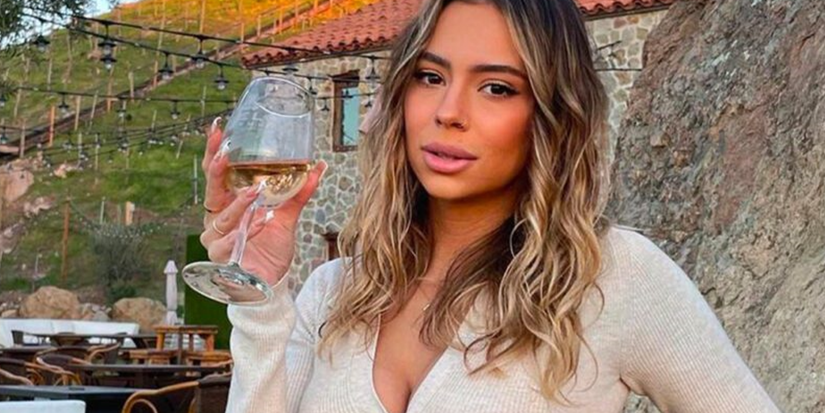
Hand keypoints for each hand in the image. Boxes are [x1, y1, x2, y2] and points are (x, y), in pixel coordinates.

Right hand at [199, 117, 327, 285]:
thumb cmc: (272, 246)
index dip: (214, 152)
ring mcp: (217, 240)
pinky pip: (231, 243)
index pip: (216, 173)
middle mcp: (217, 219)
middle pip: (210, 190)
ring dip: (239, 205)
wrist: (274, 281)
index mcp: (227, 203)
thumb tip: (318, 167)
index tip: (217, 128)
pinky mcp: (223, 259)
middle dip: (216, 171)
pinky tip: (262, 221)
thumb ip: (298, 193)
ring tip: (255, 194)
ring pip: (222, 219)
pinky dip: (248, 230)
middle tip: (226, 156)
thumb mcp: (287, 216)